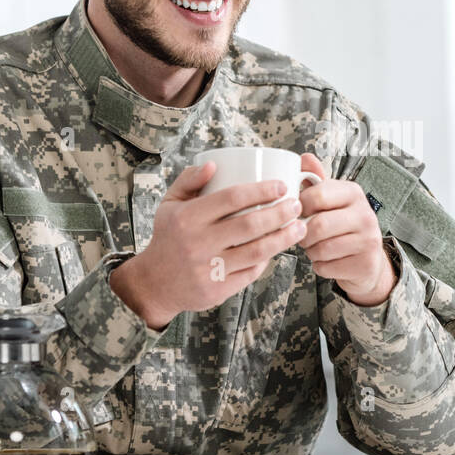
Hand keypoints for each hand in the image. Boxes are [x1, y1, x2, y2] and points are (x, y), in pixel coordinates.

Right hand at [109, 162, 307, 330]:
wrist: (154, 283)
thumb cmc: (168, 236)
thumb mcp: (170, 204)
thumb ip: (189, 180)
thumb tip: (215, 163)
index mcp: (187, 218)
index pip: (231, 198)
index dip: (261, 190)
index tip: (281, 186)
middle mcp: (198, 243)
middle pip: (249, 225)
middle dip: (280, 214)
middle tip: (297, 205)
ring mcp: (209, 269)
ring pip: (256, 251)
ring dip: (283, 239)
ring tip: (300, 227)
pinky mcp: (217, 290)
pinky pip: (250, 273)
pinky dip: (267, 260)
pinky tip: (278, 248)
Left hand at [296, 153, 395, 306]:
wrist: (367, 258)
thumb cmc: (342, 224)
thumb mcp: (330, 198)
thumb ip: (315, 179)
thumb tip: (303, 157)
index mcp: (353, 192)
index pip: (317, 195)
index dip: (299, 207)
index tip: (298, 213)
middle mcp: (365, 214)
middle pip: (318, 225)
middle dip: (303, 234)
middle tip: (303, 235)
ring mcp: (369, 240)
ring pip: (321, 249)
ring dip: (310, 252)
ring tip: (315, 247)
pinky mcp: (366, 263)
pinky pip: (326, 267)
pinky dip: (319, 266)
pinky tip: (327, 260)